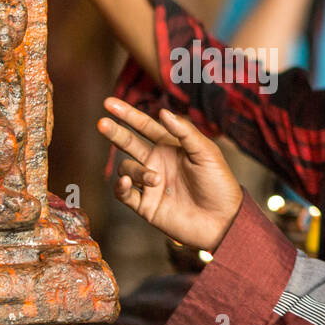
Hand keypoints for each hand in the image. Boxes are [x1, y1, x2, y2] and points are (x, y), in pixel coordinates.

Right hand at [97, 97, 242, 251]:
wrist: (223, 220)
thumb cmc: (219, 184)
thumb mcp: (206, 152)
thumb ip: (184, 132)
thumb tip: (162, 112)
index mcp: (171, 147)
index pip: (145, 126)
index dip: (127, 114)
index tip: (109, 103)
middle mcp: (157, 163)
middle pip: (128, 143)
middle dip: (115, 132)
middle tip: (102, 123)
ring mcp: (150, 184)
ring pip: (127, 169)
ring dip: (136, 171)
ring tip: (156, 179)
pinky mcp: (146, 206)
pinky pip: (124, 194)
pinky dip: (120, 187)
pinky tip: (126, 183)